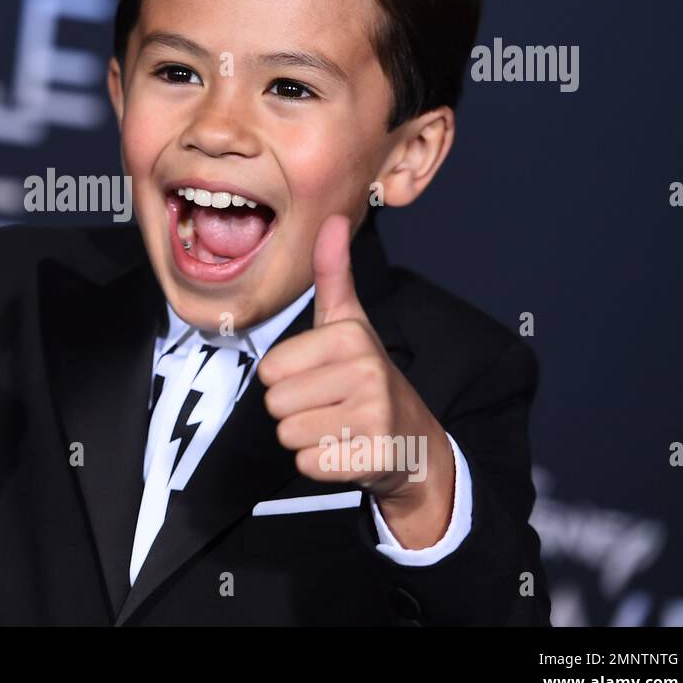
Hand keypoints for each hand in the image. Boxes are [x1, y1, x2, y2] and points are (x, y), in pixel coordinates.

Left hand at [257, 213, 453, 545]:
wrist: (413, 441)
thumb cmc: (365, 376)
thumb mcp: (349, 323)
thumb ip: (332, 274)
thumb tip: (333, 218)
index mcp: (349, 336)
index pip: (269, 369)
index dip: (287, 378)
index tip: (321, 376)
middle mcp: (365, 372)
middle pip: (274, 403)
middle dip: (294, 409)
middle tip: (329, 405)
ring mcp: (372, 417)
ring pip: (288, 434)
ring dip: (306, 437)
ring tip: (338, 424)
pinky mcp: (371, 458)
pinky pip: (307, 464)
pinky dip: (320, 464)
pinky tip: (348, 449)